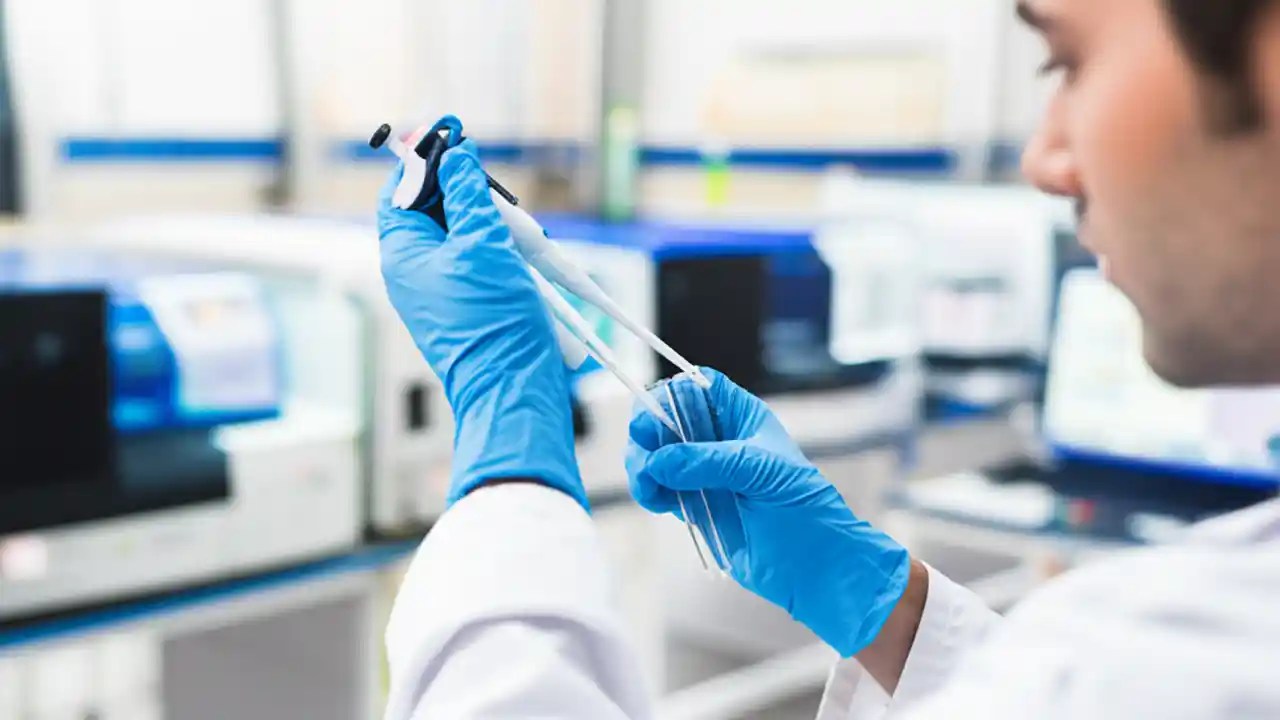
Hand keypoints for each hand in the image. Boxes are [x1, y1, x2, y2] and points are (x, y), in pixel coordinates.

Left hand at [378, 131, 584, 509]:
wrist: (514, 387)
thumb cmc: (494, 323)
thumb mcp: (484, 243)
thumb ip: (468, 193)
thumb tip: (455, 156)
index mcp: (402, 253)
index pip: (399, 191)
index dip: (424, 164)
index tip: (452, 143)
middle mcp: (415, 272)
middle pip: (437, 211)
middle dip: (472, 200)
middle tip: (500, 203)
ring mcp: (442, 292)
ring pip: (467, 238)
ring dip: (496, 230)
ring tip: (520, 241)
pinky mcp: (470, 307)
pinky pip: (484, 266)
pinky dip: (505, 257)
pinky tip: (527, 265)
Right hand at [626, 369, 909, 655]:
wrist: (814, 565)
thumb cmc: (803, 509)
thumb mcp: (760, 472)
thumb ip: (708, 462)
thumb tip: (659, 460)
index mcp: (741, 418)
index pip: (699, 388)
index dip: (672, 394)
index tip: (654, 412)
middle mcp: (719, 441)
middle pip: (667, 419)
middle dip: (648, 432)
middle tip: (644, 455)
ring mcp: (704, 474)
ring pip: (657, 455)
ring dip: (642, 465)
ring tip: (648, 486)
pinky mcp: (695, 505)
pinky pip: (660, 489)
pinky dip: (649, 491)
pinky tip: (655, 500)